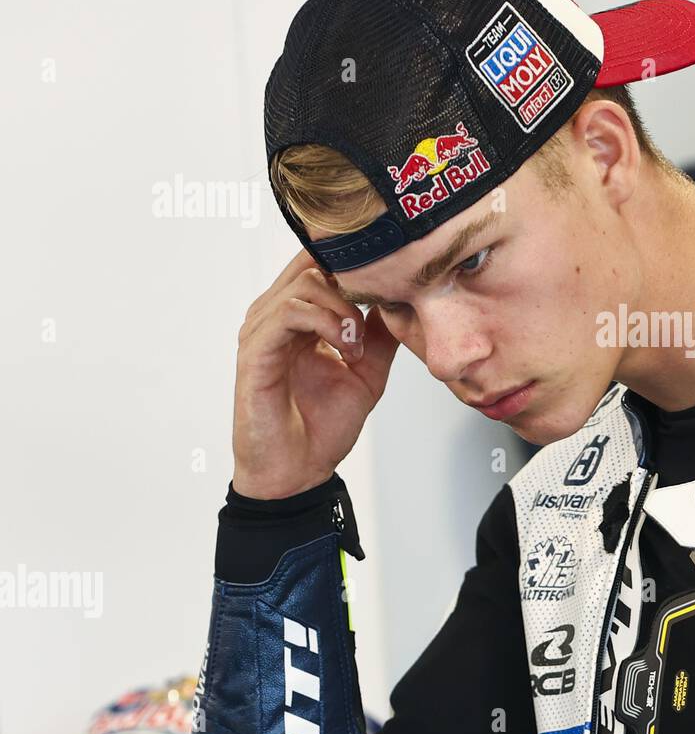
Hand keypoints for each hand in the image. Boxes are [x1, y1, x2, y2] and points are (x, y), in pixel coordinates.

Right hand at [231, 249, 400, 498]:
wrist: (299, 471)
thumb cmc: (323, 425)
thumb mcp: (368, 371)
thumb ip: (380, 333)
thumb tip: (400, 299)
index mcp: (297, 316)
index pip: (319, 261)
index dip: (356, 267)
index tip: (389, 291)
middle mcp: (274, 316)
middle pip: (312, 262)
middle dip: (353, 286)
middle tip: (374, 323)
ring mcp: (261, 332)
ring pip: (303, 283)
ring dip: (343, 309)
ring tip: (358, 345)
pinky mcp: (254, 353)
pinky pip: (288, 314)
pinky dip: (325, 323)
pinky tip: (346, 348)